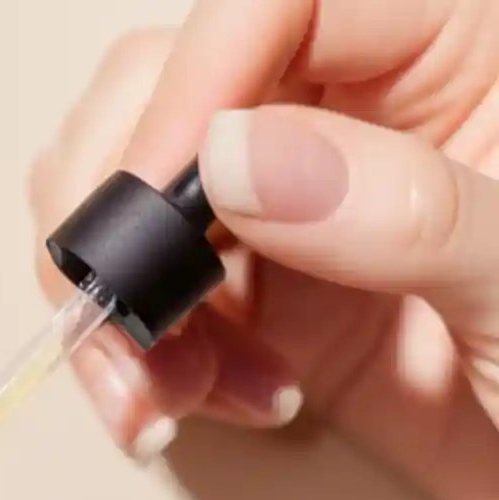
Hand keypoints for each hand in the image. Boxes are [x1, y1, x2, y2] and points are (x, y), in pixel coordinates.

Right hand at [29, 0, 498, 499]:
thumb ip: (408, 212)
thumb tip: (235, 155)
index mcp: (448, 56)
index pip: (274, 8)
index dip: (193, 87)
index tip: (159, 197)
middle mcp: (347, 120)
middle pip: (160, 91)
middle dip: (117, 208)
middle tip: (129, 304)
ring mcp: (288, 211)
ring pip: (126, 196)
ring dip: (110, 296)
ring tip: (161, 386)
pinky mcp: (255, 296)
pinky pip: (143, 294)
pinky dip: (131, 355)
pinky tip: (185, 402)